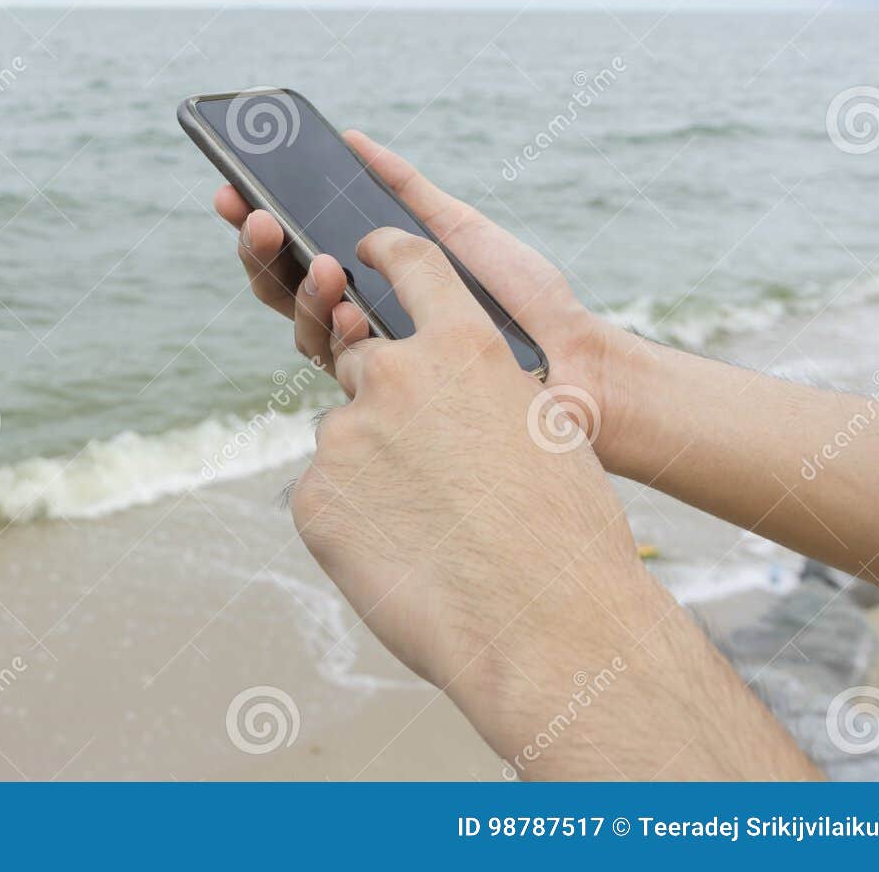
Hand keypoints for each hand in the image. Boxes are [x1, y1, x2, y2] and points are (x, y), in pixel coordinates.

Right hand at [214, 130, 631, 464]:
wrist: (570, 359)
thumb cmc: (521, 299)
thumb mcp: (458, 228)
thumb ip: (404, 190)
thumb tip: (354, 140)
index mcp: (367, 280)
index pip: (296, 252)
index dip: (260, 225)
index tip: (232, 191)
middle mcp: (356, 322)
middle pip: (282, 289)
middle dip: (260, 252)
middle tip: (257, 216)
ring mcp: (366, 363)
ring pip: (302, 326)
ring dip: (300, 290)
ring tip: (321, 262)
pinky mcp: (384, 401)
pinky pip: (340, 365)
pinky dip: (340, 332)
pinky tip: (354, 310)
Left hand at [288, 228, 817, 778]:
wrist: (548, 630)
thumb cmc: (566, 536)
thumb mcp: (540, 431)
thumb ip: (479, 392)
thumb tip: (445, 398)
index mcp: (465, 347)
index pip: (411, 266)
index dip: (385, 253)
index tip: (362, 249)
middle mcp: (395, 376)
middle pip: (363, 363)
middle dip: (386, 402)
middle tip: (432, 466)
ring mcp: (346, 435)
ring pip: (347, 438)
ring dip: (375, 471)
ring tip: (434, 529)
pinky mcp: (313, 496)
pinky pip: (326, 495)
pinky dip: (355, 520)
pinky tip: (403, 555)